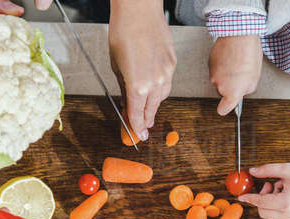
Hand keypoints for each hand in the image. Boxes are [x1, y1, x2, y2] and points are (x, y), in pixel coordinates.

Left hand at [109, 0, 175, 140]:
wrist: (139, 11)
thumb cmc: (122, 33)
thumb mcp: (116, 65)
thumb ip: (124, 87)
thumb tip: (127, 100)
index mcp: (138, 86)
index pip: (138, 114)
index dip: (137, 127)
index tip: (138, 135)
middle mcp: (156, 83)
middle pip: (152, 109)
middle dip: (146, 119)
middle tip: (143, 127)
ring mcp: (167, 73)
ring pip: (162, 96)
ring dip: (154, 104)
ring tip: (148, 109)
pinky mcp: (173, 63)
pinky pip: (167, 82)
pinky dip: (160, 88)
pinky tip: (154, 87)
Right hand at [209, 35, 262, 114]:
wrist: (238, 35)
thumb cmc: (248, 55)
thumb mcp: (254, 78)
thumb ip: (246, 90)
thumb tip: (240, 90)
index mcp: (232, 92)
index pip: (223, 109)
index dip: (225, 108)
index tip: (226, 107)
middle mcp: (220, 85)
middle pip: (223, 91)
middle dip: (231, 85)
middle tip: (241, 74)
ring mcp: (213, 74)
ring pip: (219, 80)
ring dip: (226, 74)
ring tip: (236, 63)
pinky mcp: (209, 63)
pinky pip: (216, 69)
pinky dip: (221, 65)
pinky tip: (230, 57)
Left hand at [238, 160, 289, 218]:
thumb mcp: (286, 170)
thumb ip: (267, 171)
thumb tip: (252, 171)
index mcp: (286, 203)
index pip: (260, 202)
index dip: (249, 197)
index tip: (241, 196)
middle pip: (263, 211)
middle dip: (261, 198)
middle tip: (269, 185)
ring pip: (270, 213)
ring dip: (270, 200)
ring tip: (282, 185)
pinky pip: (279, 212)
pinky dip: (277, 202)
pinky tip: (286, 190)